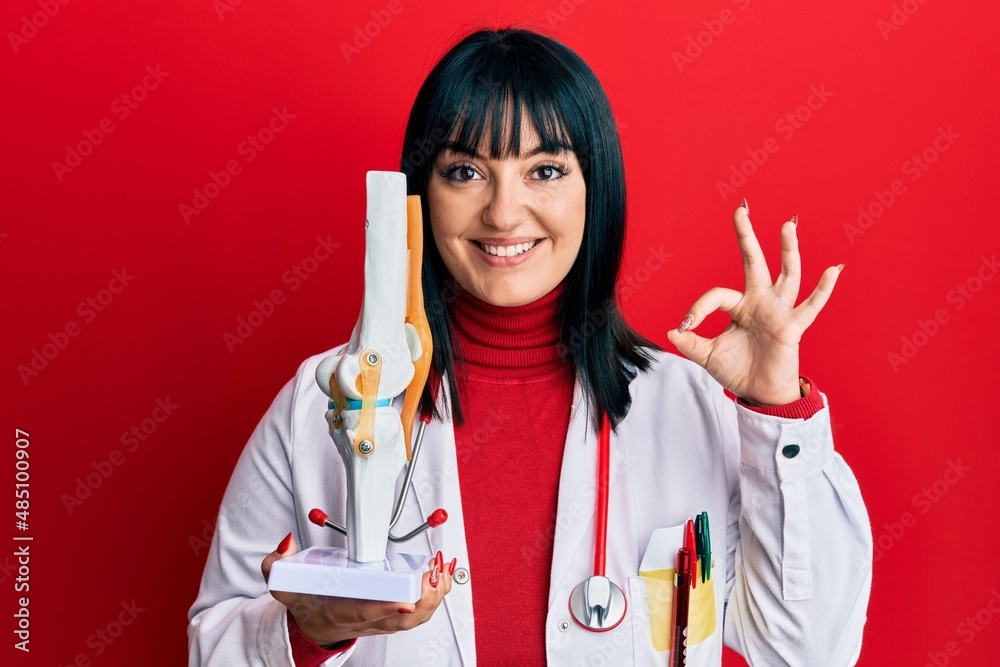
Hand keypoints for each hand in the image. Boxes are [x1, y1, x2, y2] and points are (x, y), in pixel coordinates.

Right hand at [261, 533, 454, 646]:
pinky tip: (444, 576)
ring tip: (442, 570)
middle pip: (399, 620)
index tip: (406, 602)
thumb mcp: (283, 586)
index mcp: (339, 613)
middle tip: (434, 573)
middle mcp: (364, 621)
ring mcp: (380, 622)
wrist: (314, 627)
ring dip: (433, 597)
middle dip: (422, 600)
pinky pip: (420, 613)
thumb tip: (287, 543)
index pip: (364, 614)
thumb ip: (277, 566)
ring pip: (414, 619)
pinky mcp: (392, 617)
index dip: (386, 609)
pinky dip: (435, 596)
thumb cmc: (306, 604)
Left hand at [666, 201, 841, 405]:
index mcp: (739, 306)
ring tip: (787, 225)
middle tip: (741, 209)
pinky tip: (833, 269)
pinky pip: (811, 306)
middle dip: (746, 236)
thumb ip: (690, 343)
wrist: (758, 393)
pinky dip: (823, 289)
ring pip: (786, 275)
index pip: (716, 296)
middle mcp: (760, 302)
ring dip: (788, 250)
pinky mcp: (793, 327)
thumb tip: (673, 331)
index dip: (698, 309)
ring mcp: (778, 311)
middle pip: (753, 262)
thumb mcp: (707, 355)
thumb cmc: (737, 370)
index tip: (685, 327)